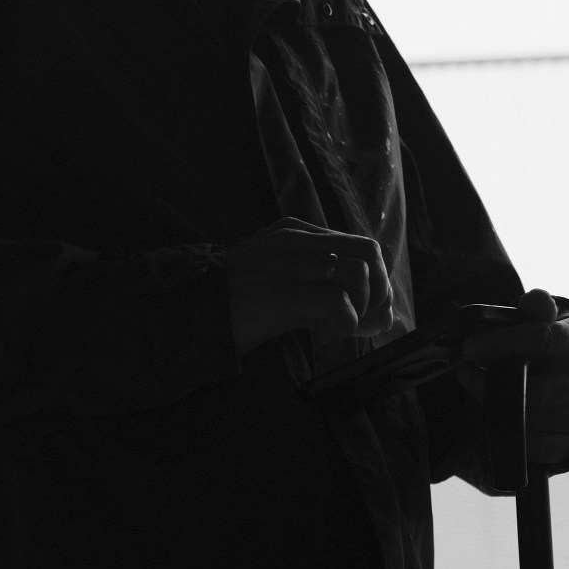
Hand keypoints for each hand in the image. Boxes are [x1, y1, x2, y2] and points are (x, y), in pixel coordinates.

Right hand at [226, 219, 393, 354]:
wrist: (187, 315)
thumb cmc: (235, 305)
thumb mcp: (279, 278)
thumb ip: (323, 285)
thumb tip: (381, 314)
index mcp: (296, 232)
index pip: (359, 244)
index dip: (377, 282)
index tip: (370, 312)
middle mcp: (296, 240)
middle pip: (369, 253)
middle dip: (379, 293)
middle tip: (364, 323)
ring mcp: (288, 264)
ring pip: (358, 275)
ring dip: (360, 310)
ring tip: (335, 329)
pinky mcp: (282, 293)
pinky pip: (337, 302)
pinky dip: (343, 324)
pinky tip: (322, 336)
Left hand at [464, 295, 568, 472]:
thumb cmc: (551, 345)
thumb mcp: (545, 319)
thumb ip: (537, 306)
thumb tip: (535, 301)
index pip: (541, 339)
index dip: (501, 343)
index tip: (470, 347)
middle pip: (535, 389)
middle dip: (491, 384)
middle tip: (467, 373)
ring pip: (531, 419)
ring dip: (497, 409)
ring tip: (481, 391)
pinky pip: (537, 446)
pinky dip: (512, 434)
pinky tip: (501, 416)